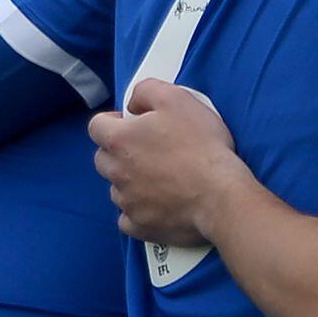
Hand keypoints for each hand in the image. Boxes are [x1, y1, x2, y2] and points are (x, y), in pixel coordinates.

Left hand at [97, 80, 238, 246]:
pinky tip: (155, 205)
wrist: (221, 196)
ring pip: (116, 189)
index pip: (96, 126)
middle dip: (118, 153)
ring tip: (159, 179)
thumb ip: (146, 91)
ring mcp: (127, 201)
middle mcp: (117, 171)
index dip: (112, 122)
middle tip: (148, 151)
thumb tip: (134, 104)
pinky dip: (137, 212)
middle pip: (102, 159)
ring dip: (129, 182)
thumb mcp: (177, 99)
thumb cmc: (202, 147)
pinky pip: (127, 219)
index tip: (130, 124)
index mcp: (120, 139)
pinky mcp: (140, 225)